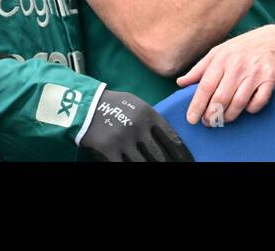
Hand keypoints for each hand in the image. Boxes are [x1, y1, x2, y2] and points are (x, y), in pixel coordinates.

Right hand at [78, 89, 194, 160]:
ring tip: (160, 170)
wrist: (86, 105)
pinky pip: (124, 166)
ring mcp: (123, 140)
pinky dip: (131, 168)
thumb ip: (151, 119)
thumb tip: (169, 136)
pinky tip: (137, 168)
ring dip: (151, 167)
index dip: (180, 152)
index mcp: (148, 114)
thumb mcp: (137, 105)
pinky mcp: (108, 150)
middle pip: (158, 154)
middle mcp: (138, 127)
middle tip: (175, 167)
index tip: (187, 160)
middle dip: (167, 163)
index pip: (170, 137)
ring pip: (143, 163)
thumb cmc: (114, 105)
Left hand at [177, 24, 274, 124]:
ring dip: (229, 116)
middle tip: (208, 122)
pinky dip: (251, 109)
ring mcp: (255, 72)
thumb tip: (181, 82)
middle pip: (220, 98)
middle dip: (212, 115)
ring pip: (238, 103)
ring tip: (224, 119)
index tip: (192, 119)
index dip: (197, 105)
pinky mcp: (270, 78)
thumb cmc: (244, 47)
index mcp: (222, 58)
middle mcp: (237, 65)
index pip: (205, 86)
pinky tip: (247, 108)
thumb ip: (200, 68)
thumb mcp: (220, 51)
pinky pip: (259, 101)